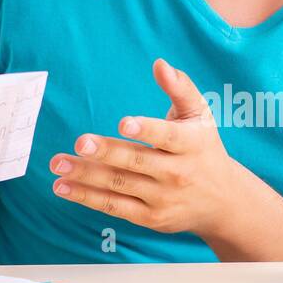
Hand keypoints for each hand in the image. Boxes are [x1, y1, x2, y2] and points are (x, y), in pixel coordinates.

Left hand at [48, 59, 246, 236]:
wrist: (224, 202)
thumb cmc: (203, 148)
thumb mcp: (200, 115)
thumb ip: (179, 87)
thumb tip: (159, 64)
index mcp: (191, 143)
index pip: (168, 136)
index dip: (146, 129)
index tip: (123, 123)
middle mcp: (177, 173)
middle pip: (137, 161)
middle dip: (106, 152)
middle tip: (78, 142)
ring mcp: (163, 198)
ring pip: (120, 185)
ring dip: (86, 176)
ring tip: (58, 165)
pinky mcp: (150, 218)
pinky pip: (115, 207)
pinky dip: (88, 198)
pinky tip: (64, 187)